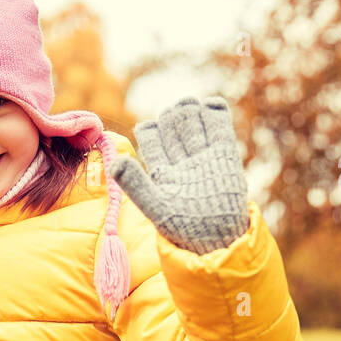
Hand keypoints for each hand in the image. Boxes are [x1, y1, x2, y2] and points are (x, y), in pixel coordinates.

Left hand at [109, 96, 250, 253]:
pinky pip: (220, 131)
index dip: (150, 131)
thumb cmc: (183, 228)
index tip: (148, 127)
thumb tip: (115, 163)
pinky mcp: (225, 156)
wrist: (217, 238)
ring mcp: (203, 157)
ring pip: (195, 126)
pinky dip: (217, 116)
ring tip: (187, 103)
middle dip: (173, 117)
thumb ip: (135, 185)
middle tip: (173, 111)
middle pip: (174, 130)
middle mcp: (181, 161)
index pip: (152, 142)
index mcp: (161, 171)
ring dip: (191, 112)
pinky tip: (212, 104)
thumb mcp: (155, 205)